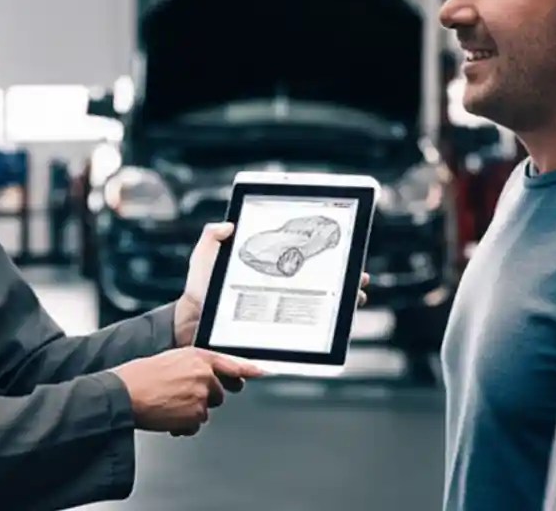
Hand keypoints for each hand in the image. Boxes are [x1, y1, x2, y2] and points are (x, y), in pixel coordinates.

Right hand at [111, 347, 263, 435]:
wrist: (125, 394)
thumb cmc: (141, 377)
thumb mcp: (171, 360)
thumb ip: (194, 366)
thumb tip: (208, 377)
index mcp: (198, 357)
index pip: (231, 363)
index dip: (248, 370)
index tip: (262, 373)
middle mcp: (204, 374)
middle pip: (218, 393)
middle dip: (204, 398)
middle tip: (180, 396)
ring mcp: (201, 395)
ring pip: (206, 411)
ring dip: (191, 412)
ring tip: (169, 405)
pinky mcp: (195, 414)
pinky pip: (195, 425)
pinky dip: (183, 425)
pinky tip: (168, 416)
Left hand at [173, 223, 372, 345]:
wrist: (195, 322)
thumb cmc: (200, 289)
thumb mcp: (205, 256)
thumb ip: (213, 236)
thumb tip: (230, 224)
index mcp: (269, 269)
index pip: (304, 259)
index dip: (325, 255)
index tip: (343, 250)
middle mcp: (279, 290)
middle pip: (320, 282)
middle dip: (345, 279)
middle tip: (360, 276)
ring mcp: (280, 310)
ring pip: (322, 305)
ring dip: (345, 301)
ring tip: (358, 296)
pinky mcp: (278, 330)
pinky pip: (310, 329)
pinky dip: (331, 325)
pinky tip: (343, 320)